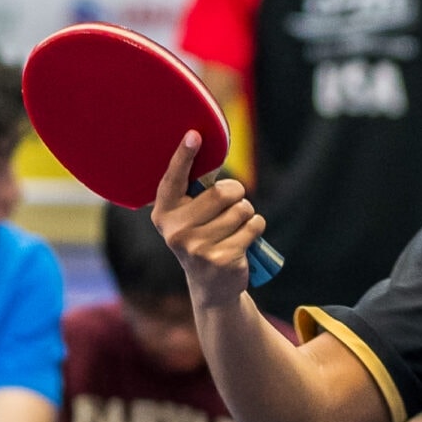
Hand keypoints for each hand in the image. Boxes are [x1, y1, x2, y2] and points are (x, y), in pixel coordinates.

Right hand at [152, 131, 265, 307]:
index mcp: (164, 215)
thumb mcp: (190, 219)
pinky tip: (246, 238)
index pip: (173, 179)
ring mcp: (198, 248)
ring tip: (237, 226)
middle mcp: (176, 232)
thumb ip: (194, 194)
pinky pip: (253, 226)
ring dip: (247, 213)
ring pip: (241, 210)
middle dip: (237, 193)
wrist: (212, 287)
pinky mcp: (222, 260)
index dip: (184, 155)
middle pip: (222, 193)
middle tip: (234, 204)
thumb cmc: (203, 240)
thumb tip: (207, 154)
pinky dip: (256, 226)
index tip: (194, 134)